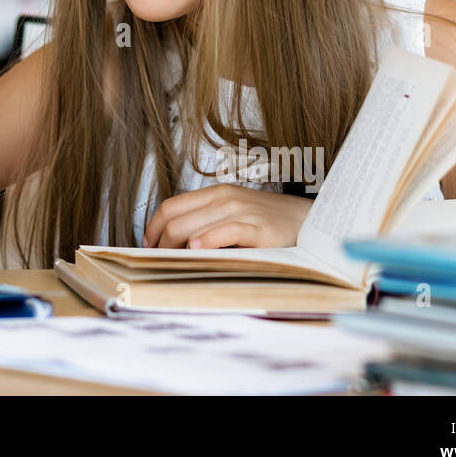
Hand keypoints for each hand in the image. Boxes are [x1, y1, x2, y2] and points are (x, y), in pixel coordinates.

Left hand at [142, 184, 312, 249]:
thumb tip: (172, 244)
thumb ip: (206, 222)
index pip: (170, 207)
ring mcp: (241, 211)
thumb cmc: (267, 223)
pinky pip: (226, 231)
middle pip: (176, 219)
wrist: (307, 222)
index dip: (153, 228)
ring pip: (194, 226)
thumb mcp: (232, 214)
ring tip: (169, 262)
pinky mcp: (257, 228)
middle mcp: (224, 198)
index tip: (148, 246)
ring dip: (175, 246)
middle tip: (157, 261)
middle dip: (160, 243)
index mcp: (215, 194)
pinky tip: (197, 252)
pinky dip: (208, 241)